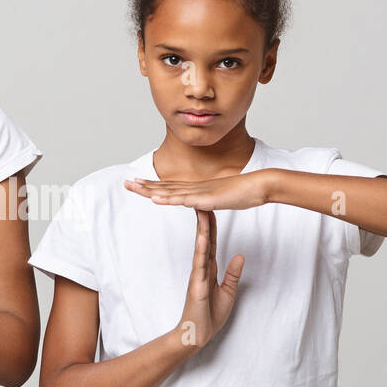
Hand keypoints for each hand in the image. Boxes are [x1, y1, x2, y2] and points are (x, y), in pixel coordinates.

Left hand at [124, 169, 270, 209]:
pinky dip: (168, 199)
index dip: (154, 186)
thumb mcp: (222, 199)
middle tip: (126, 182)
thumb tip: (202, 203)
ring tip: (133, 186)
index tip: (139, 184)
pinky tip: (155, 199)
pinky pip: (183, 200)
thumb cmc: (244, 192)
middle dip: (145, 185)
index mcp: (198, 190)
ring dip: (150, 189)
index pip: (171, 188)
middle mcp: (195, 188)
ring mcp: (199, 193)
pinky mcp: (206, 199)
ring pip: (170, 191)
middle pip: (165, 187)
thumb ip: (210, 201)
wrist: (259, 186)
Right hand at [177, 209, 243, 349]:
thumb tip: (240, 255)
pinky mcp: (196, 286)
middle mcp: (201, 269)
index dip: (212, 226)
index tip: (212, 208)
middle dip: (205, 220)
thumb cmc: (209, 315)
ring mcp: (197, 276)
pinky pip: (199, 266)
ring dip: (201, 230)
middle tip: (203, 199)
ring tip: (202, 212)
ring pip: (200, 249)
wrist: (196, 335)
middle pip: (204, 240)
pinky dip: (200, 251)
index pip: (211, 243)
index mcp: (209, 269)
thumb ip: (233, 274)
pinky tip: (201, 239)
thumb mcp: (228, 292)